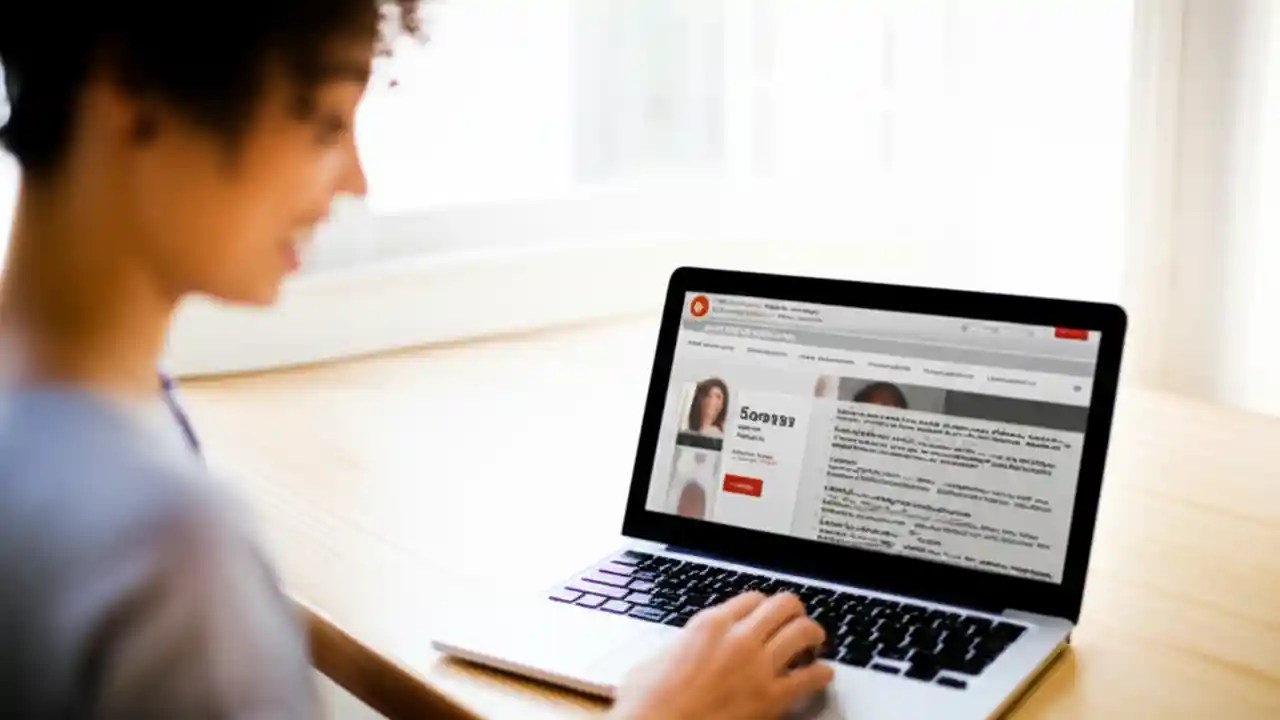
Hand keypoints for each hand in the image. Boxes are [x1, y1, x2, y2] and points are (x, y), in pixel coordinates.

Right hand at [609, 592, 834, 719]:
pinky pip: (812, 677)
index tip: (766, 614)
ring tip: (814, 643)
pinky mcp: (772, 698)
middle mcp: (738, 638)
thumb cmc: (648, 704)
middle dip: (794, 611)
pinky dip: (822, 673)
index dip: (763, 606)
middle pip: (784, 605)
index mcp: (709, 625)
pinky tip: (822, 674)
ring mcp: (758, 667)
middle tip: (796, 621)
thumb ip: (681, 646)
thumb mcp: (656, 659)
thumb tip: (684, 649)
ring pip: (804, 632)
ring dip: (813, 635)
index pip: (752, 598)